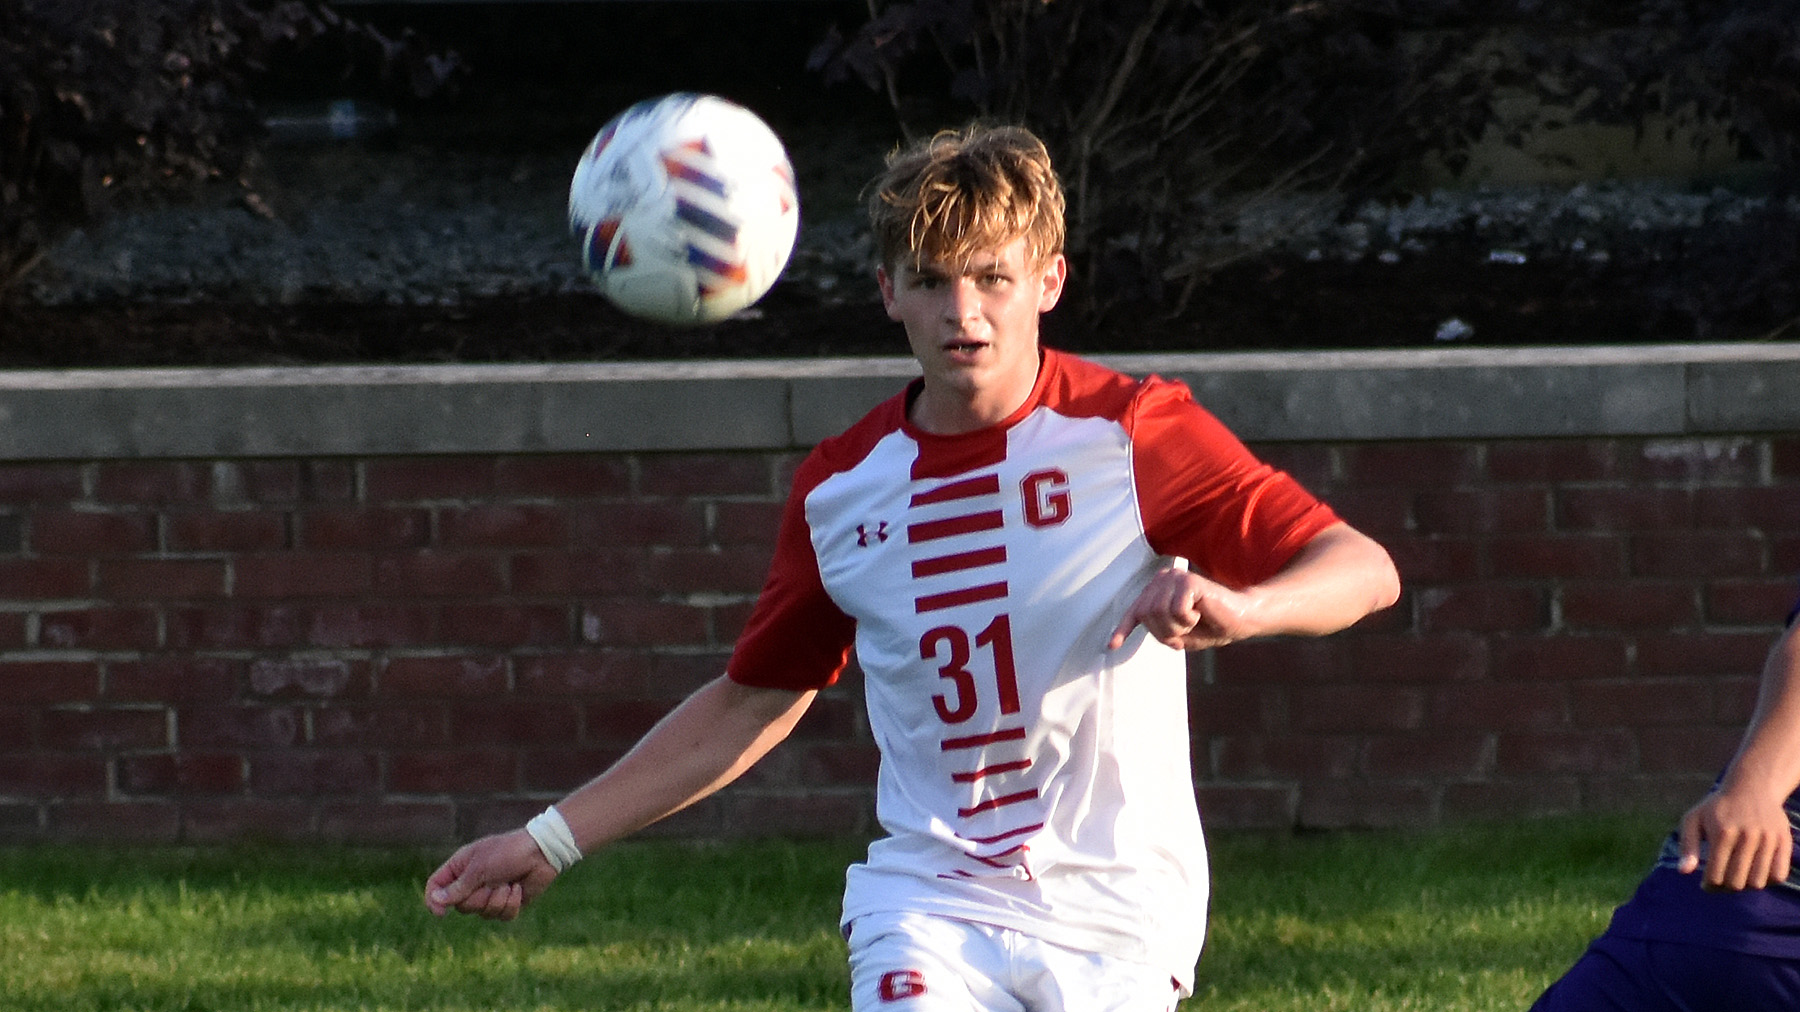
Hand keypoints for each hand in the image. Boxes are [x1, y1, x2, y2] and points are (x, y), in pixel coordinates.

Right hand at [424, 829, 558, 919]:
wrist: (540, 852)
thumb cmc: (508, 853)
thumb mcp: (479, 868)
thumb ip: (458, 887)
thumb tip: (435, 900)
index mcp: (460, 867)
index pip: (436, 886)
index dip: (434, 901)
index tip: (440, 913)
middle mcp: (472, 882)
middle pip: (461, 906)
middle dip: (479, 898)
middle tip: (491, 883)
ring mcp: (490, 893)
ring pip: (483, 914)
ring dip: (498, 899)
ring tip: (508, 883)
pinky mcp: (507, 902)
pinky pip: (503, 916)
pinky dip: (511, 903)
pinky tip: (518, 889)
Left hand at [1108, 566, 1256, 650]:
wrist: (1240, 620)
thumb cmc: (1209, 626)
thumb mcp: (1177, 635)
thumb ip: (1155, 631)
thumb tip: (1117, 640)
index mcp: (1158, 590)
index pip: (1135, 611)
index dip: (1123, 629)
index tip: (1112, 646)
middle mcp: (1162, 579)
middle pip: (1146, 615)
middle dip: (1165, 631)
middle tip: (1187, 629)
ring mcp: (1174, 577)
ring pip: (1158, 613)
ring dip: (1178, 627)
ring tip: (1194, 620)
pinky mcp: (1187, 581)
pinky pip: (1176, 610)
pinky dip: (1188, 620)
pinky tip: (1200, 613)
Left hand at [1677, 787, 1793, 891]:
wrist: (1751, 787)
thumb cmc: (1717, 807)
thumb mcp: (1693, 819)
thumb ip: (1688, 846)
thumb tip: (1684, 872)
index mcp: (1722, 832)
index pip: (1715, 875)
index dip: (1709, 886)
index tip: (1706, 884)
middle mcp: (1747, 836)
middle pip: (1736, 882)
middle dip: (1725, 888)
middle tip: (1721, 883)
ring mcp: (1768, 839)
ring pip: (1757, 882)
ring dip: (1745, 886)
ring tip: (1737, 877)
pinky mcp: (1784, 841)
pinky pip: (1779, 875)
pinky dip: (1767, 880)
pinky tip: (1755, 872)